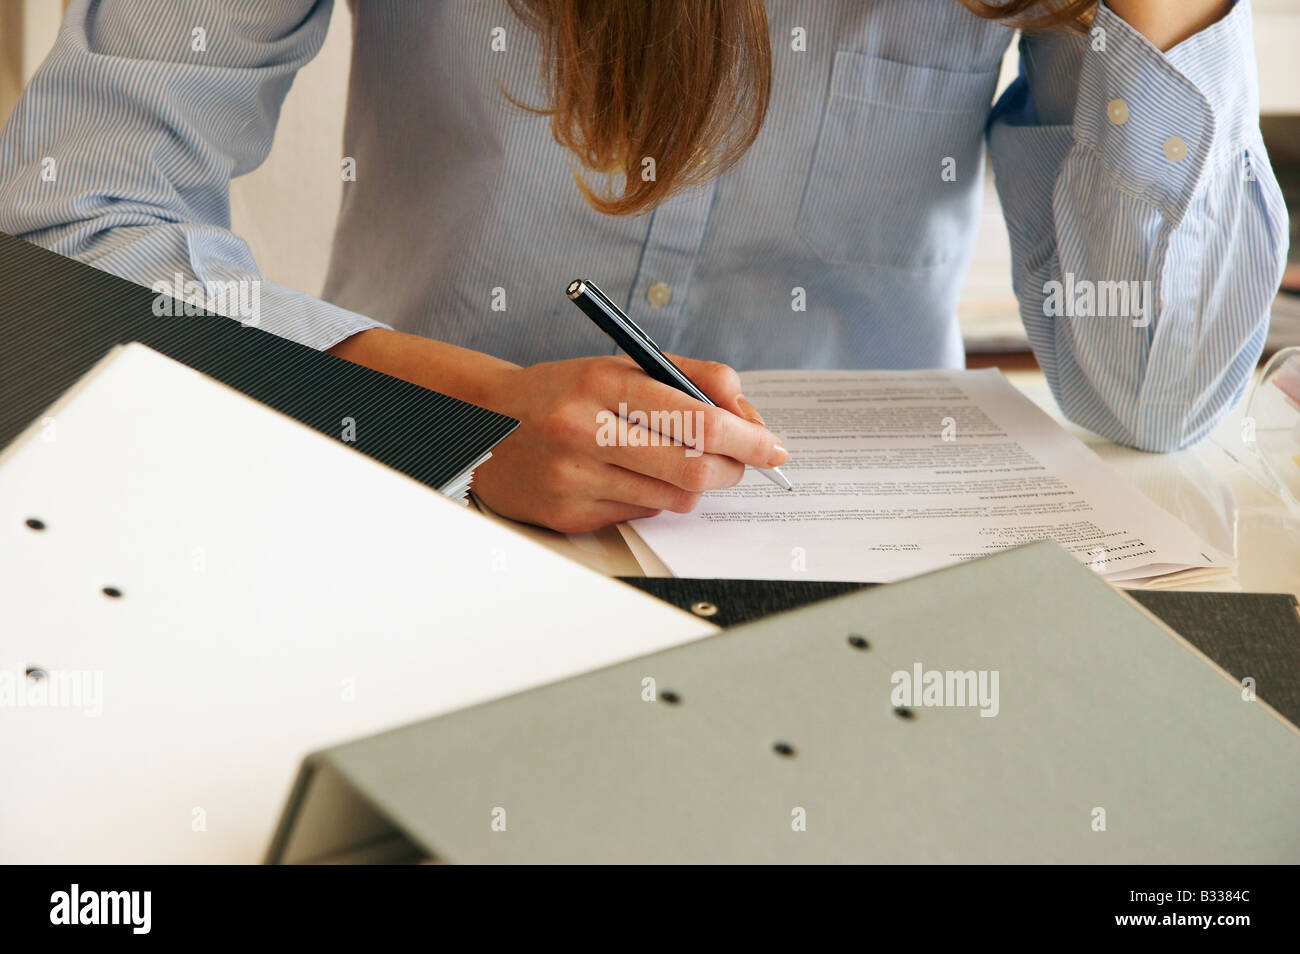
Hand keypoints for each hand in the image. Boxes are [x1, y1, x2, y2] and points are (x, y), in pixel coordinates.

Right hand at [472, 353, 786, 532]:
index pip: (699, 420)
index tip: (772, 447)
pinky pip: (644, 514)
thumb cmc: (566, 393)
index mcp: (603, 381)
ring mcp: (575, 477)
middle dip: (733, 468)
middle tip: (742, 463)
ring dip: (695, 485)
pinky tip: (632, 477)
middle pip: (694, 468)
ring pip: (675, 498)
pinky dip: (656, 498)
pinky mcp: (569, 514)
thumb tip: (746, 416)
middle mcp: (584, 429)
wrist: (485, 425)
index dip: (748, 438)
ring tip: (680, 464)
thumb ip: (693, 378)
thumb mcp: (622, 365)